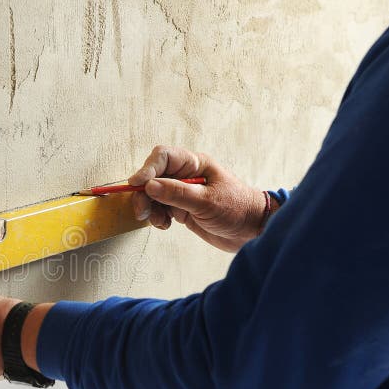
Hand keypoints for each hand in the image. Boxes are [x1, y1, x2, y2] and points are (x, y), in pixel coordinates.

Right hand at [129, 145, 267, 252]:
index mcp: (195, 165)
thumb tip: (149, 185)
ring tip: (159, 222)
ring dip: (150, 208)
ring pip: (153, 195)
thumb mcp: (207, 201)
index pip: (163, 157)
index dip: (147, 169)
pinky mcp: (181, 208)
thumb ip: (177, 193)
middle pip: (153, 177)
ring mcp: (182, 192)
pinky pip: (159, 208)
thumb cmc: (237, 209)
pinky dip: (157, 217)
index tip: (136, 184)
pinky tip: (165, 225)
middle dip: (144, 193)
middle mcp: (185, 176)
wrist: (252, 231)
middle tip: (143, 211)